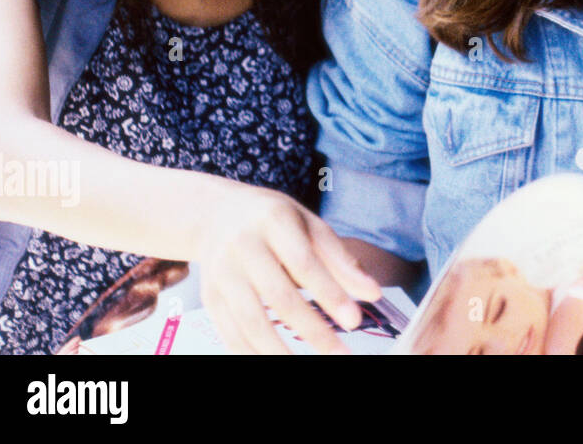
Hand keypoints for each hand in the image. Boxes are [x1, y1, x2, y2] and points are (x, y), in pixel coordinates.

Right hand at [195, 182, 381, 353]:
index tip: (355, 322)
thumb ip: (340, 260)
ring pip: (250, 320)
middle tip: (341, 354)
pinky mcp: (210, 296)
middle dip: (312, 330)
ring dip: (278, 351)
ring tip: (306, 368)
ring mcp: (221, 273)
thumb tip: (373, 294)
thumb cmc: (276, 221)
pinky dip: (251, 353)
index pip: (305, 264)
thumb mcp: (310, 226)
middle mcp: (243, 246)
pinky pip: (230, 332)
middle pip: (279, 296)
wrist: (217, 214)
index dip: (330, 294)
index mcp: (274, 220)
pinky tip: (275, 362)